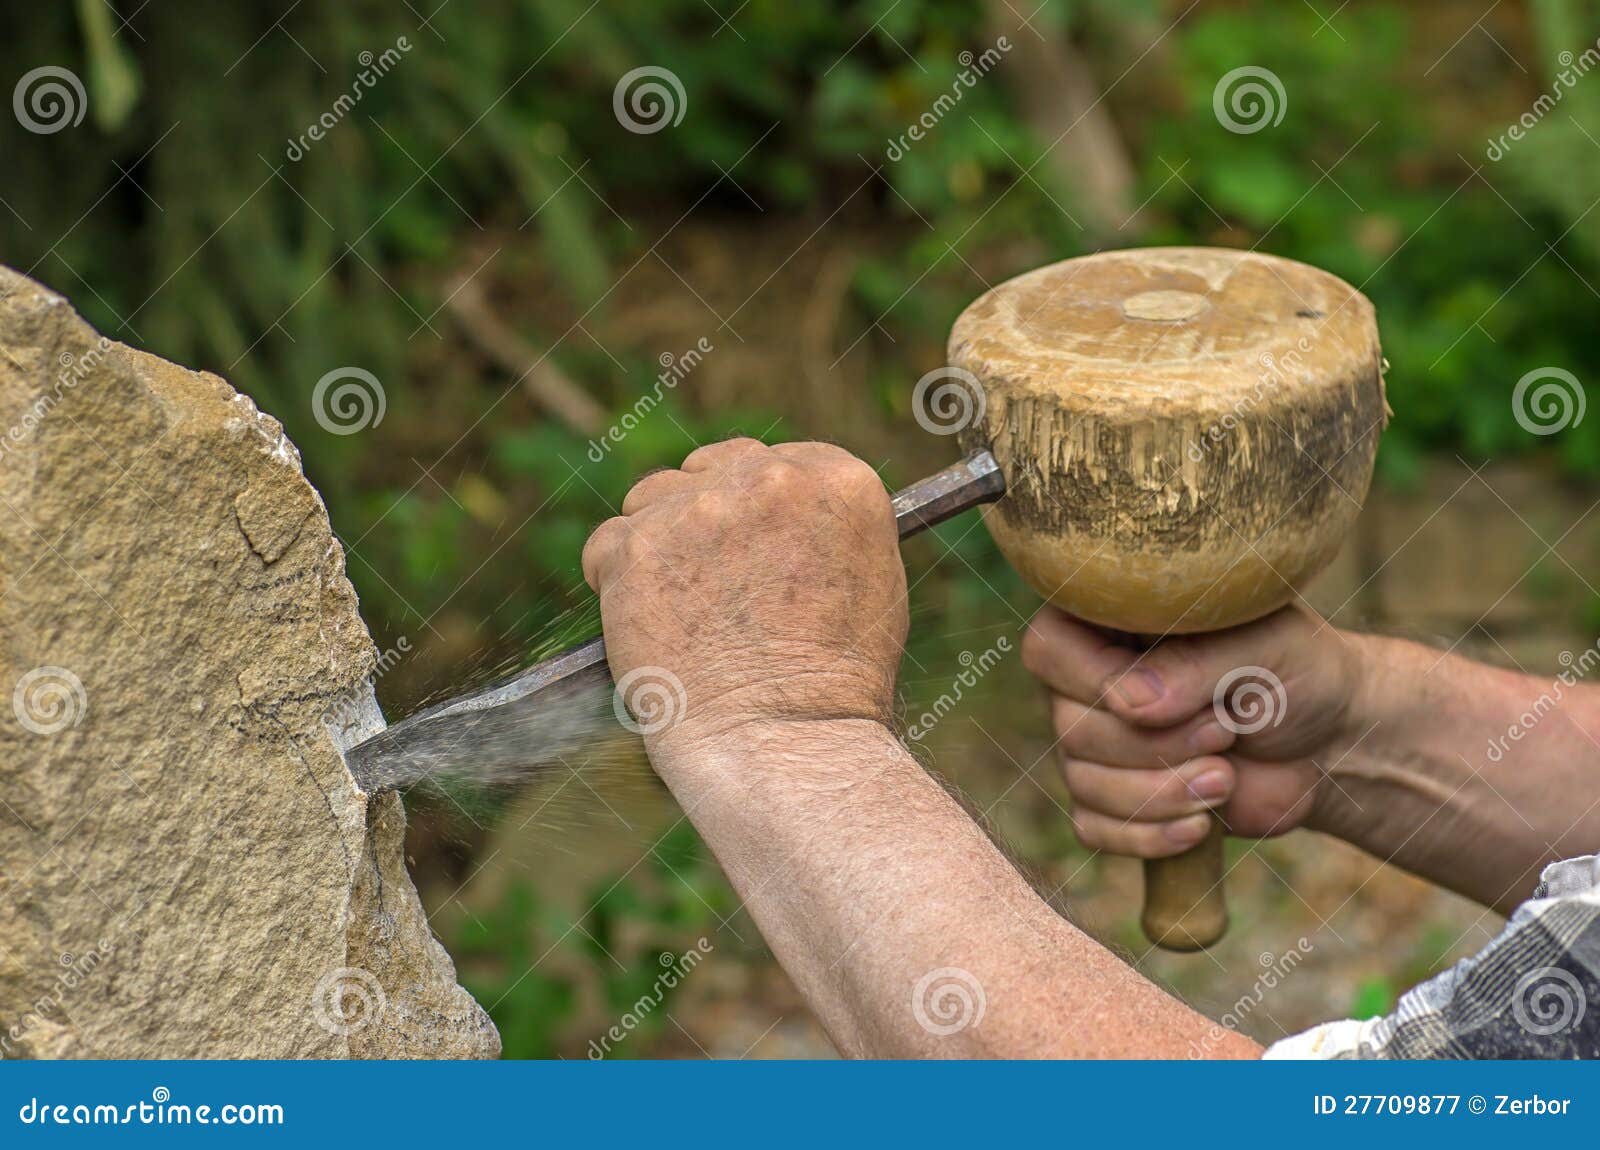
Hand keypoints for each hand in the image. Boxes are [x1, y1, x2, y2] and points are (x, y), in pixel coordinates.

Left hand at [582, 438, 906, 759]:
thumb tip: (784, 517)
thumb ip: (825, 528)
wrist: (784, 740)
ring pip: (652, 498)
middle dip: (704, 515)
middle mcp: (770, 479)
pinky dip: (615, 582)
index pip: (775, 461)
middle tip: (709, 582)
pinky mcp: (637, 548)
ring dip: (658, 542)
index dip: (754, 504)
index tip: (748, 542)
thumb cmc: (836, 685)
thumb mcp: (872, 583)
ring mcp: (698, 510)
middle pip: (711, 469)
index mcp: (838, 480)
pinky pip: (607, 545)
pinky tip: (644, 621)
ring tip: (679, 609)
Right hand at [1021, 603, 1365, 856]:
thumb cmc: (1296, 670)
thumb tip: (1129, 703)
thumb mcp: (1262, 646)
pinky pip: (1094, 829)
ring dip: (1161, 792)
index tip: (1162, 700)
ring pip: (1083, 782)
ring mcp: (1097, 744)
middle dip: (1154, 745)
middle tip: (1224, 730)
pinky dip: (1148, 836)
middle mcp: (1089, 681)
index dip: (1094, 682)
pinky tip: (1201, 826)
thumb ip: (1193, 663)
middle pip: (1069, 727)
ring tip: (1226, 777)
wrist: (1330, 739)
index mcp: (1109, 622)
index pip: (1049, 648)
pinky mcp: (1116, 800)